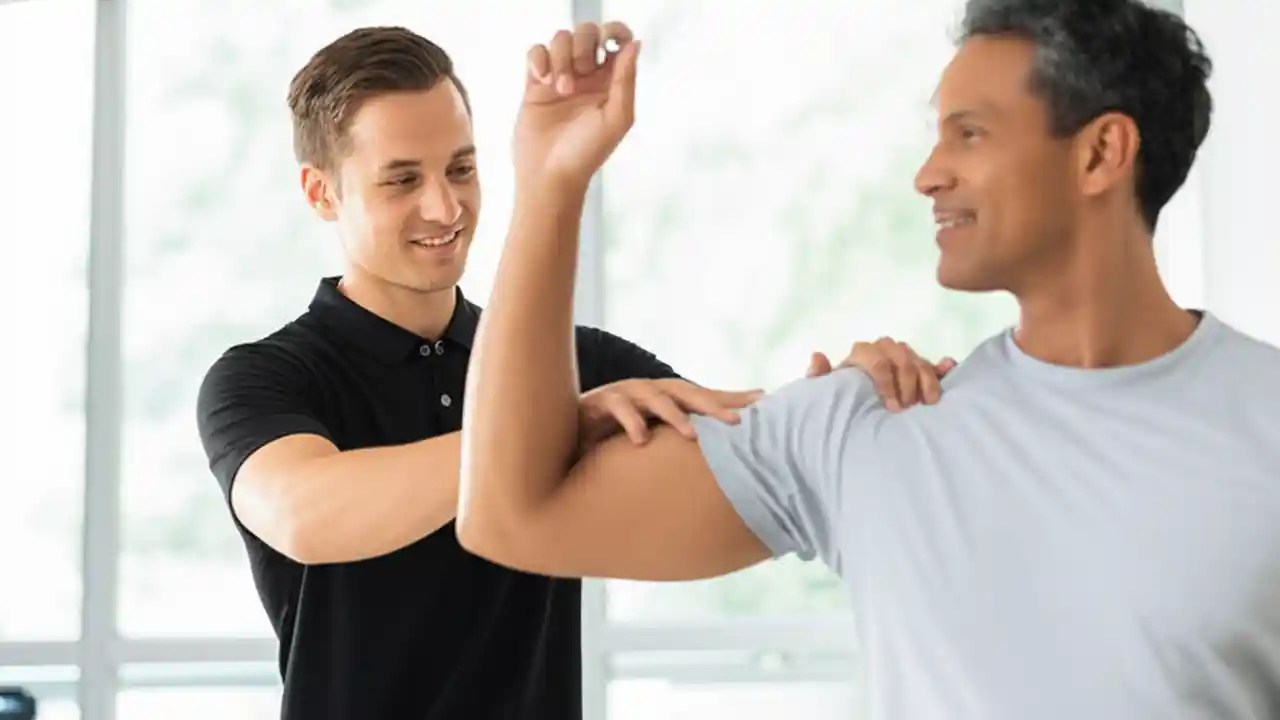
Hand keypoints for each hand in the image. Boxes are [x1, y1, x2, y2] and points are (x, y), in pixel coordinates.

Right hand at [516, 22, 639, 191]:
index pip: (617, 40)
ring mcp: (561, 78)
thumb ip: (626, 79)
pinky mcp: (535, 83)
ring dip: (561, 58)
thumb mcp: (617, 118)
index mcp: (611, 82)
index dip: (615, 31)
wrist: (549, 174)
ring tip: (560, 89)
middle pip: (587, 33)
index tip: (609, 41)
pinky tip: (541, 80)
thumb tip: (634, 43)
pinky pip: (536, 52)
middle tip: (580, 75)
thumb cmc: (587, 153)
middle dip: (583, 46)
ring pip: (560, 39)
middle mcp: (588, 76)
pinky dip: (538, 59)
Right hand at [578, 378, 762, 448]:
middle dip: (712, 405)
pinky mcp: (599, 402)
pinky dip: (631, 422)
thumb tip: (720, 458)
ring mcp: (624, 394)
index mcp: (665, 399)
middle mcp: (649, 392)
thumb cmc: (613, 435)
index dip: (731, 399)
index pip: (703, 396)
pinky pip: (617, 408)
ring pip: (654, 398)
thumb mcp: (650, 436)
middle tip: (736, 422)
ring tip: (692, 435)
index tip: (763, 402)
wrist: (566, 431)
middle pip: (686, 393)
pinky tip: (642, 440)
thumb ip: (677, 443)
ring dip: (674, 415)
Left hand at [806, 338, 957, 410]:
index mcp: (861, 355)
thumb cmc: (839, 399)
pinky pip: (934, 364)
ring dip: (926, 379)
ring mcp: (903, 359)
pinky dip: (942, 367)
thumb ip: (818, 378)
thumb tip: (817, 356)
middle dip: (906, 382)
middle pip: (900, 355)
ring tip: (928, 404)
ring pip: (918, 359)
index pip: (874, 358)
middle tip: (908, 409)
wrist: (851, 410)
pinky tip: (950, 367)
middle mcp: (883, 351)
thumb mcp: (824, 393)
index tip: (891, 408)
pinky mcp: (920, 370)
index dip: (885, 382)